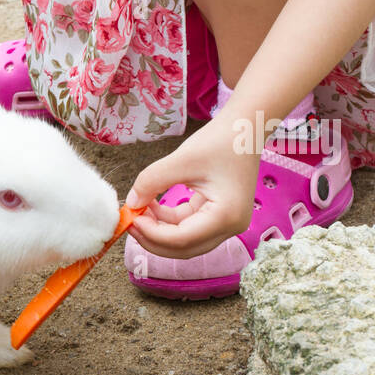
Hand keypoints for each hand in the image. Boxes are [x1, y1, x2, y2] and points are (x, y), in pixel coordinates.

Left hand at [124, 118, 259, 259]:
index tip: (130, 218)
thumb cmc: (220, 140)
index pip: (182, 239)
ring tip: (138, 211)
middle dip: (154, 238)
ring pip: (186, 240)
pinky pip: (190, 226)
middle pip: (185, 248)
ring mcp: (227, 223)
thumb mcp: (182, 159)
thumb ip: (152, 181)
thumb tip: (131, 202)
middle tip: (129, 222)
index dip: (152, 233)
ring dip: (161, 230)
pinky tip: (152, 205)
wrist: (245, 127)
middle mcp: (231, 227)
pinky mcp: (220, 215)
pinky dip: (170, 220)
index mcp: (226, 216)